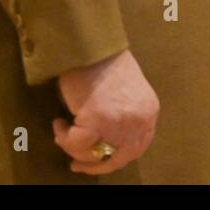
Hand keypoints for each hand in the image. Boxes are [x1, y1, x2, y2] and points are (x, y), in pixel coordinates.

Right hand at [54, 49, 158, 175]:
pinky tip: (59, 124)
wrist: (91, 45)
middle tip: (77, 165)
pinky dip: (64, 137)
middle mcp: (140, 120)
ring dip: (74, 148)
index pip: (138, 147)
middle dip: (96, 164)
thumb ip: (124, 118)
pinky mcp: (97, 121)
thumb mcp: (126, 94)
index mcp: (149, 112)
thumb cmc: (104, 63)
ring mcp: (119, 122)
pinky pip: (76, 144)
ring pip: (94, 154)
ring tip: (64, 131)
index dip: (116, 158)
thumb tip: (103, 144)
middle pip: (119, 158)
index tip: (98, 161)